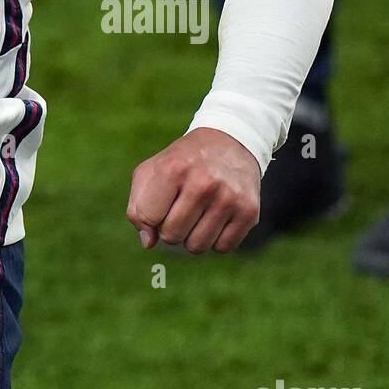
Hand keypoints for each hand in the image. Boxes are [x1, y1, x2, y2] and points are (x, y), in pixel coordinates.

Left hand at [127, 128, 260, 253]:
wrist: (229, 141)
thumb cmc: (183, 161)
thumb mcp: (153, 170)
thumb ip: (138, 206)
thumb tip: (148, 243)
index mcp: (173, 169)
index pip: (149, 217)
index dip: (150, 217)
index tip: (159, 205)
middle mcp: (202, 183)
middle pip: (172, 236)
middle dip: (170, 229)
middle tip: (179, 210)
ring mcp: (228, 198)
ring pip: (197, 247)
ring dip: (192, 237)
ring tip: (197, 213)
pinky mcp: (249, 212)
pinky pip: (223, 248)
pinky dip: (216, 239)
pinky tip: (217, 217)